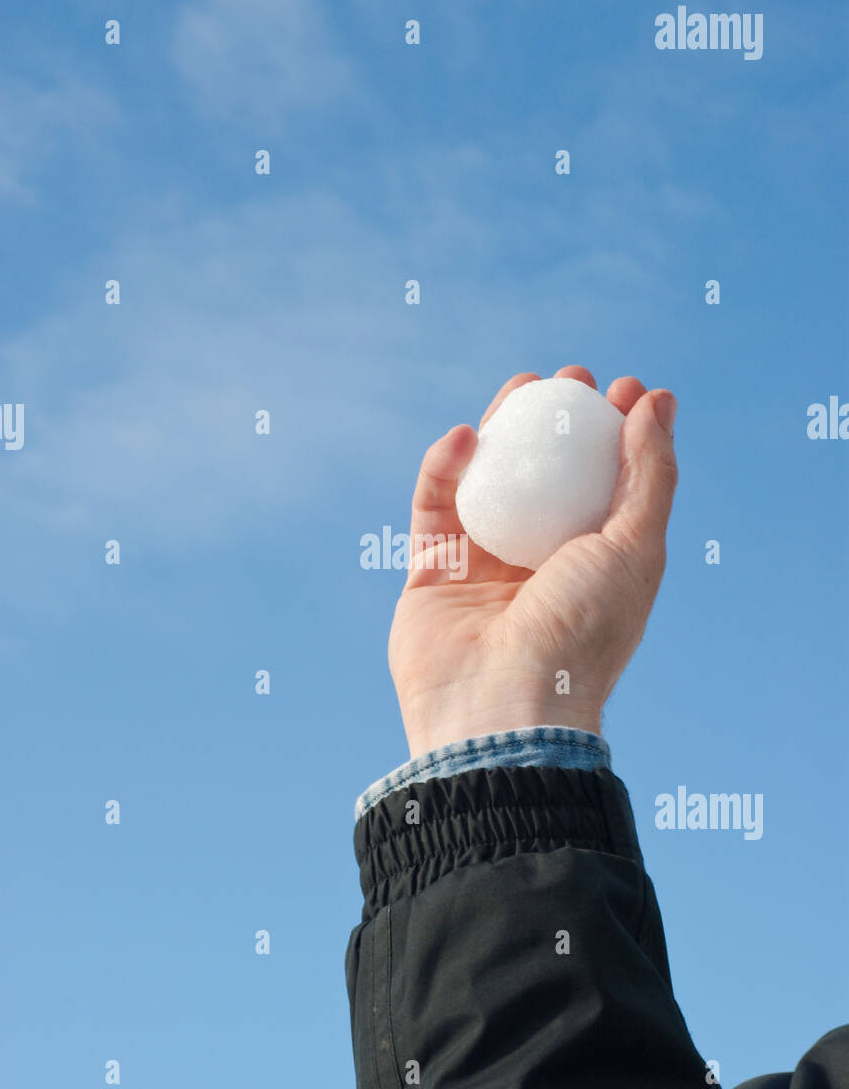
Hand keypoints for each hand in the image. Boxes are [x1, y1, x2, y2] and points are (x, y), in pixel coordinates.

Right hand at [389, 366, 677, 757]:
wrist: (502, 707)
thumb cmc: (582, 634)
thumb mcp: (637, 548)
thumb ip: (649, 475)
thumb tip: (656, 403)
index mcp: (599, 567)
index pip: (612, 486)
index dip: (620, 433)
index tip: (625, 389)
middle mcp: (543, 565)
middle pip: (551, 478)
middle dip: (561, 424)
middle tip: (570, 381)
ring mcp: (485, 568)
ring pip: (491, 483)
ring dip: (504, 431)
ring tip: (522, 387)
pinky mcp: (432, 572)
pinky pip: (436, 506)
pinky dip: (446, 467)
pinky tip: (466, 435)